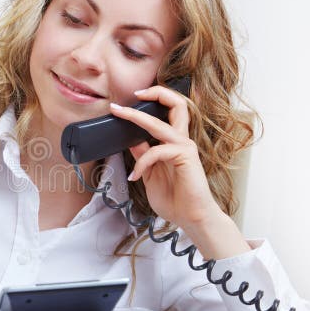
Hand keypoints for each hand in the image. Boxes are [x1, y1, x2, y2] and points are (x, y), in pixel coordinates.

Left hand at [108, 85, 219, 229]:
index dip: (153, 101)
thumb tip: (130, 140)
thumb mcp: (150, 173)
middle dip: (156, 93)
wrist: (190, 218)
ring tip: (118, 113)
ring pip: (160, 123)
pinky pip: (156, 151)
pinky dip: (142, 162)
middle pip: (177, 104)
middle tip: (133, 93)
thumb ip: (143, 155)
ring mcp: (184, 147)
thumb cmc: (174, 199)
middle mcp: (182, 140)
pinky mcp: (185, 157)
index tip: (130, 101)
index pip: (169, 112)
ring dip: (136, 117)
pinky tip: (135, 175)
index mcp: (174, 142)